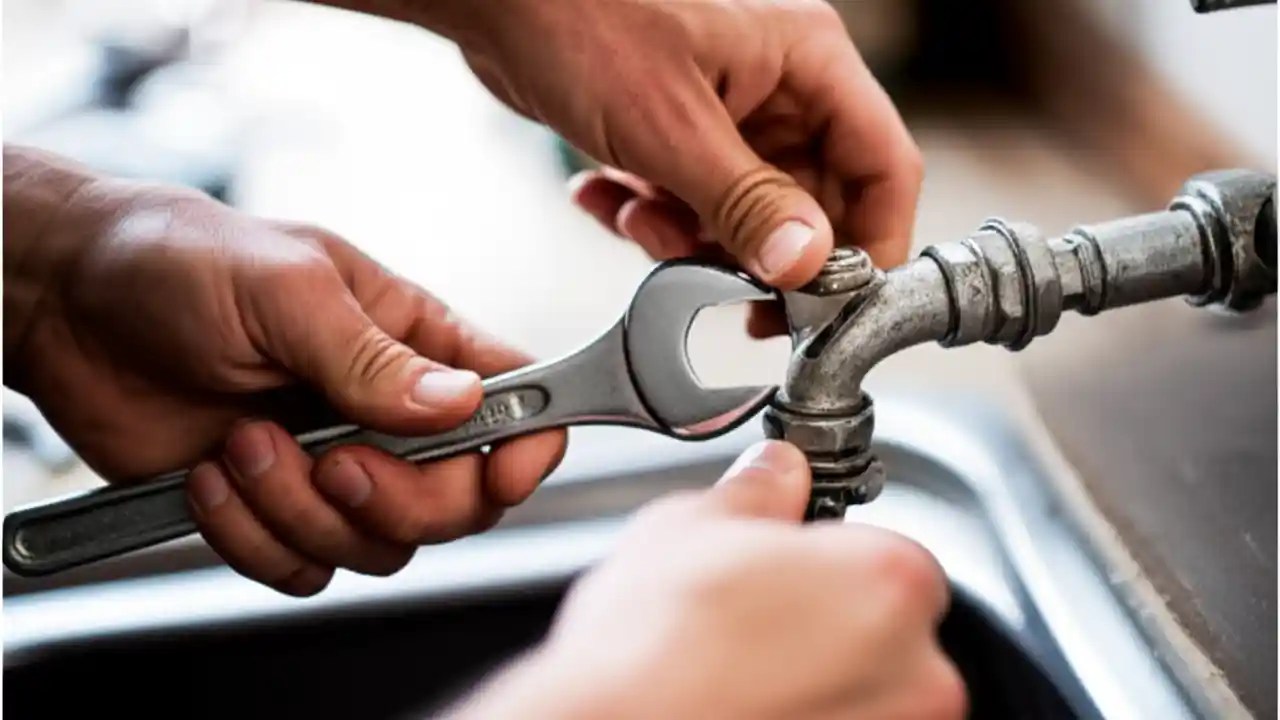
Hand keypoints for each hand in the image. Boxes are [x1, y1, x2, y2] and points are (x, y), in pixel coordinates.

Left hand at [5, 157, 564, 595]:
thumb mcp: (284, 288)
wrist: (66, 305)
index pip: (515, 398)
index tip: (501, 472)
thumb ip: (373, 356)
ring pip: (379, 546)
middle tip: (333, 459)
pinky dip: (254, 539)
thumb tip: (461, 404)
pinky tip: (213, 475)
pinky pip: (303, 568)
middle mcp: (388, 412)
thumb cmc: (178, 260)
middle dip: (396, 498)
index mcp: (413, 340)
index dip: (527, 447)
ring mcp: (333, 466)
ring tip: (244, 444)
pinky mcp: (275, 509)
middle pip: (458, 501)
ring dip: (302, 512)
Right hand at [449, 441, 964, 719]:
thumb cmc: (646, 654)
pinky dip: (808, 713)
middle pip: (889, 627)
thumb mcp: (686, 527)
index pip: (890, 552)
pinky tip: (748, 701)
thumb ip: (756, 493)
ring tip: (742, 664)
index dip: (830, 557)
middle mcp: (916, 670)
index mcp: (888, 581)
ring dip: (821, 673)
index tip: (789, 562)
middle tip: (757, 615)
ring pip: (868, 688)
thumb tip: (775, 475)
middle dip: (832, 618)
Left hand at [454, 0, 921, 334]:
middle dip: (761, 253)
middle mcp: (778, 88)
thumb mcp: (672, 127)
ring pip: (745, 216)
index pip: (883, 164)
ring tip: (642, 218)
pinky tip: (606, 195)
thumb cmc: (581, 18)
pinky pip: (689, 204)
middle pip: (814, 203)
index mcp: (807, 62)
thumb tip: (807, 264)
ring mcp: (727, 113)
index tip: (840, 303)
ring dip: (691, 238)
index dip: (872, 242)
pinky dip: (650, 216)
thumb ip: (746, 203)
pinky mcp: (678, 135)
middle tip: (728, 291)